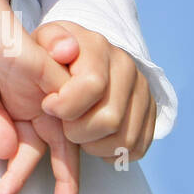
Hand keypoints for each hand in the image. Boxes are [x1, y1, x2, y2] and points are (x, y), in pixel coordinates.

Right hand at [0, 0, 78, 193]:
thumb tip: (8, 154)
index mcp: (18, 100)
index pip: (29, 144)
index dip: (21, 173)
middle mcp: (36, 94)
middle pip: (59, 143)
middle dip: (64, 178)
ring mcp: (43, 82)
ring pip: (68, 129)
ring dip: (65, 164)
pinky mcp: (44, 66)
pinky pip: (67, 101)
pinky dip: (63, 126)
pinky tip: (38, 150)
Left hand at [33, 21, 157, 161]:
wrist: (79, 57)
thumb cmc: (54, 54)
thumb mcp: (43, 40)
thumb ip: (49, 39)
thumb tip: (64, 51)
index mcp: (99, 47)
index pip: (93, 85)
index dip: (66, 105)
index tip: (49, 106)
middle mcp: (126, 67)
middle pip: (110, 119)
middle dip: (77, 131)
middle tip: (63, 124)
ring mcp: (142, 90)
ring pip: (125, 139)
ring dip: (94, 146)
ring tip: (77, 132)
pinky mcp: (150, 112)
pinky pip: (137, 148)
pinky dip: (112, 153)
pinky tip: (94, 140)